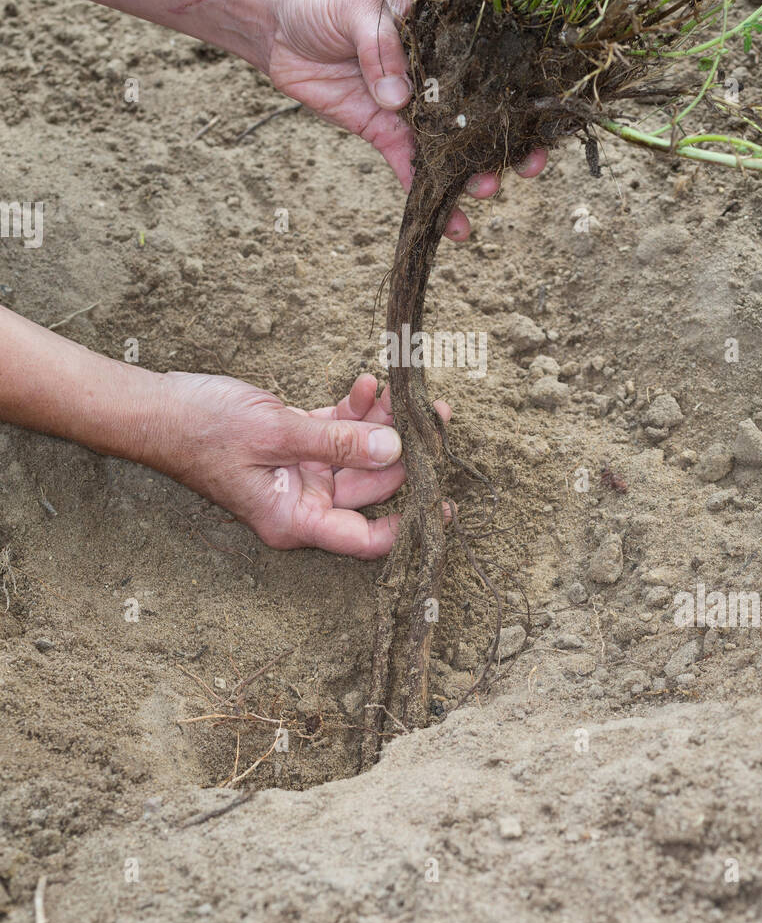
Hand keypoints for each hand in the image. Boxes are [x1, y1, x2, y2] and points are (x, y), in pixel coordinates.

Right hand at [156, 370, 449, 558]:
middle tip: (434, 418)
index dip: (407, 525)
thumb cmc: (201, 430)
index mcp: (295, 520)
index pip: (364, 538)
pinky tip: (369, 384)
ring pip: (358, 453)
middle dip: (403, 454)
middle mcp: (302, 502)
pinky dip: (354, 410)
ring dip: (382, 425)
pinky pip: (336, 429)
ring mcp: (300, 471)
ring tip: (410, 394)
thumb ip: (335, 443)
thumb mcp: (275, 434)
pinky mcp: (295, 441)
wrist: (155, 407)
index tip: (444, 503)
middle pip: (370, 488)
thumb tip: (394, 452)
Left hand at [266, 0, 546, 240]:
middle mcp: (436, 76)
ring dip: (471, 174)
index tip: (538, 117)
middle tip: (528, 168)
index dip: (518, 91)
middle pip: (480, 113)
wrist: (278, 23)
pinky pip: (410, 167)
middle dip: (506, 143)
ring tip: (486, 194)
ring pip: (450, 147)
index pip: (490, 64)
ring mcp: (412, 108)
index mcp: (444, 36)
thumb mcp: (358, 8)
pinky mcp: (384, 132)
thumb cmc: (326, 0)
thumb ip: (380, 47)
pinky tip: (449, 224)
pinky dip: (426, 194)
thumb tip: (399, 98)